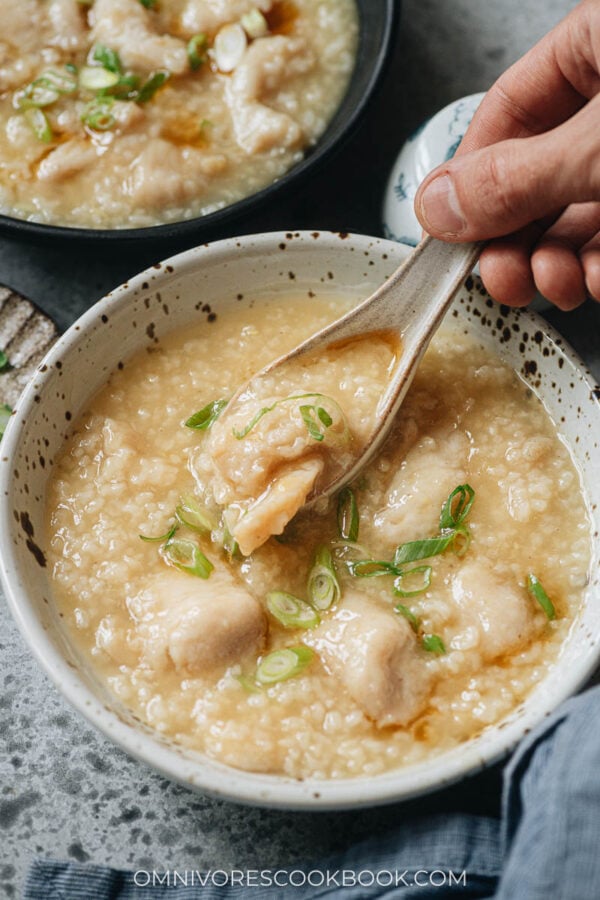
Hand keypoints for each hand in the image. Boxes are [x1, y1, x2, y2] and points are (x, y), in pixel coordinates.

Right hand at [414, 0, 599, 309]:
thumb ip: (519, 178)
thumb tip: (439, 207)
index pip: (509, 109)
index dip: (473, 178)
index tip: (451, 234)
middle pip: (538, 172)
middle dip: (516, 237)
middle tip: (501, 277)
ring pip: (578, 212)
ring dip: (556, 263)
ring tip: (554, 284)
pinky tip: (596, 281)